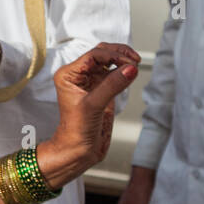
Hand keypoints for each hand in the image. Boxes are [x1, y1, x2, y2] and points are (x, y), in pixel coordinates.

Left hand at [39, 44, 140, 187]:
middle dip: (119, 54)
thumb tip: (130, 68)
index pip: (93, 55)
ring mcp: (91, 82)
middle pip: (102, 53)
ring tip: (135, 65)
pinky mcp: (102, 90)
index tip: (129, 62)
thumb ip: (112, 85)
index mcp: (69, 74)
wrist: (78, 150)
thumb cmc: (76, 131)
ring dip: (123, 60)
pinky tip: (131, 73)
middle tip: (134, 60)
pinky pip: (114, 74)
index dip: (113, 55)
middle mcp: (79, 75)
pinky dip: (124, 71)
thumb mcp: (94, 105)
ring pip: (109, 61)